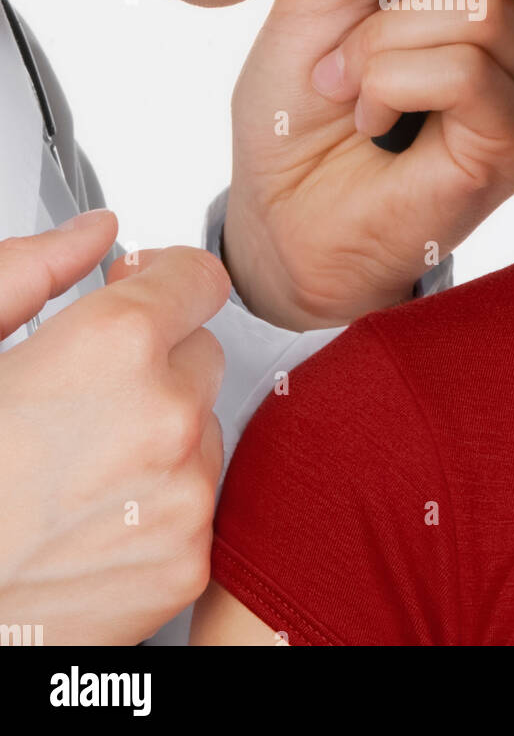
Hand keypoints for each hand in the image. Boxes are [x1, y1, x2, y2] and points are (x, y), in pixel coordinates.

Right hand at [0, 212, 228, 644]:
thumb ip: (31, 271)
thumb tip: (90, 232)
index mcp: (115, 345)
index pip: (200, 277)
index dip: (162, 282)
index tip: (142, 295)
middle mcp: (166, 414)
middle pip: (202, 353)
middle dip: (155, 362)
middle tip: (82, 398)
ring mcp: (184, 493)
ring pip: (202, 429)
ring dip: (160, 435)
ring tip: (77, 466)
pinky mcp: (189, 560)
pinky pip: (198, 502)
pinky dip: (159, 505)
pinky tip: (91, 515)